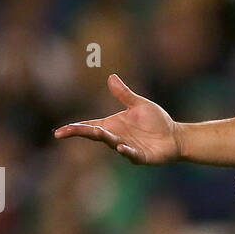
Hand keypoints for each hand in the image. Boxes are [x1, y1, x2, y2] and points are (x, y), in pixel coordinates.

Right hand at [53, 75, 180, 163]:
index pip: (89, 127)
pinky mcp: (141, 156)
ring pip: (112, 144)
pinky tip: (122, 147)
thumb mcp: (139, 104)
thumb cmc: (156, 121)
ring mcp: (127, 148)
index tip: (59, 132)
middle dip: (81, 133)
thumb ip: (124, 94)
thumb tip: (111, 77)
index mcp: (112, 125)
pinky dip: (126, 151)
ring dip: (106, 139)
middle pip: (95, 135)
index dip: (75, 129)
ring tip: (99, 132)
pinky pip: (131, 155)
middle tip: (66, 132)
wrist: (175, 136)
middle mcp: (116, 137)